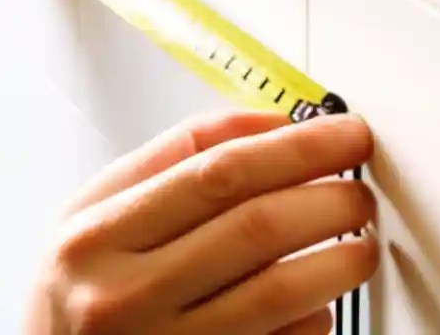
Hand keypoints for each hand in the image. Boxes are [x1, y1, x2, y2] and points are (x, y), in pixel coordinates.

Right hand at [27, 113, 377, 334]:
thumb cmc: (80, 294)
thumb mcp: (93, 217)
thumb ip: (169, 161)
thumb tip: (273, 124)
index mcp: (96, 236)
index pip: (215, 171)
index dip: (295, 146)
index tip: (342, 135)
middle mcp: (122, 296)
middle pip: (256, 225)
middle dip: (329, 197)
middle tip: (358, 188)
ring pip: (281, 290)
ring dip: (342, 258)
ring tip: (360, 242)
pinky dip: (317, 316)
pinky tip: (318, 299)